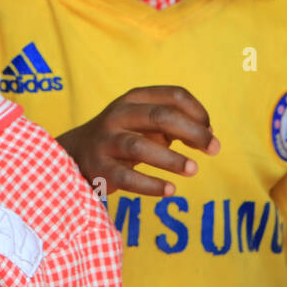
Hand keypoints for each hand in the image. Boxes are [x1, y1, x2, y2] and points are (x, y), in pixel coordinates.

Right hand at [57, 86, 218, 196]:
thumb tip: (209, 134)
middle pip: (160, 116)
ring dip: (171, 158)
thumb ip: (173, 124)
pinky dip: (150, 184)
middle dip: (192, 131)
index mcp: (133, 99)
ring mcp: (105, 141)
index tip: (210, 129)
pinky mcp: (99, 168)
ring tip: (193, 170)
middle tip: (214, 148)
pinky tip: (170, 190)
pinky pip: (126, 177)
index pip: (173, 95)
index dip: (197, 111)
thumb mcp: (143, 122)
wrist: (73, 155)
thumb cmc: (121, 136)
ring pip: (139, 146)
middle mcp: (117, 115)